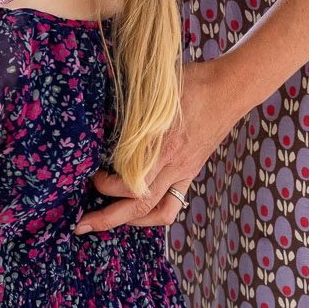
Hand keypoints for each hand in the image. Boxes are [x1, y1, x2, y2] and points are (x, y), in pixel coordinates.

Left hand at [78, 58, 240, 231]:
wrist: (228, 89)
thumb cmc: (189, 83)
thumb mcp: (155, 92)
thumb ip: (132, 112)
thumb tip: (100, 119)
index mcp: (164, 144)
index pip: (130, 180)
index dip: (106, 186)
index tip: (91, 176)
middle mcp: (174, 164)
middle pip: (140, 204)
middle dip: (108, 218)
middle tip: (81, 224)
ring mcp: (184, 171)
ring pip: (157, 211)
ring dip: (130, 221)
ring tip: (106, 221)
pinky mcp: (191, 172)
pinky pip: (173, 204)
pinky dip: (153, 213)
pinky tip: (136, 211)